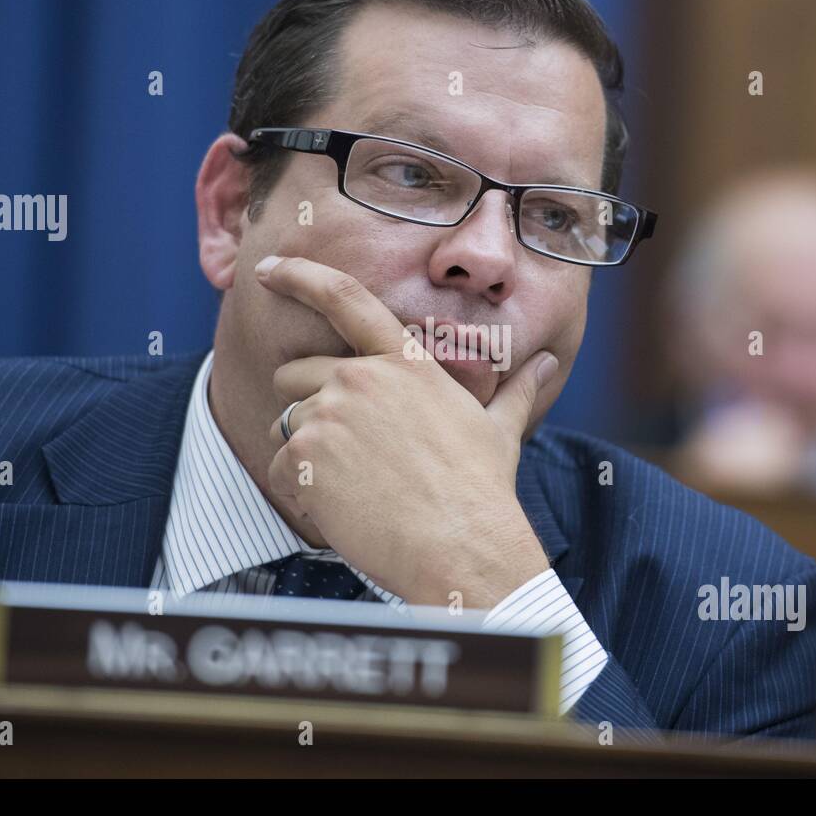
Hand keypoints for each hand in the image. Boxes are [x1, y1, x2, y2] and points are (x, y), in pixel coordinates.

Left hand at [256, 255, 557, 608]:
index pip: (345, 297)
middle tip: (347, 452)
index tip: (267, 270)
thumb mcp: (500, 429)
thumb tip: (548, 363)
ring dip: (308, 456)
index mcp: (406, 361)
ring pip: (285, 425)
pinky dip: (301, 494)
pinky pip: (279, 470)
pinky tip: (344, 511)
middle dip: (308, 407)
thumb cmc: (482, 490)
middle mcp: (361, 376)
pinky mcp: (305, 455)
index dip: (300, 275)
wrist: (461, 545)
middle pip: (295, 374)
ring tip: (357, 488)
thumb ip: (516, 390)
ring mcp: (329, 412)